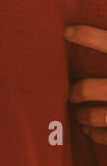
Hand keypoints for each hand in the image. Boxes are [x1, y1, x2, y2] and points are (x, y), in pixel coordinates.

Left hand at [66, 25, 106, 144]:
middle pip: (94, 88)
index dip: (90, 36)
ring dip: (84, 115)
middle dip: (77, 91)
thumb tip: (76, 32)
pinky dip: (97, 134)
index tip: (66, 31)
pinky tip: (90, 131)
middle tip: (69, 93)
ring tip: (79, 114)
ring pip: (99, 114)